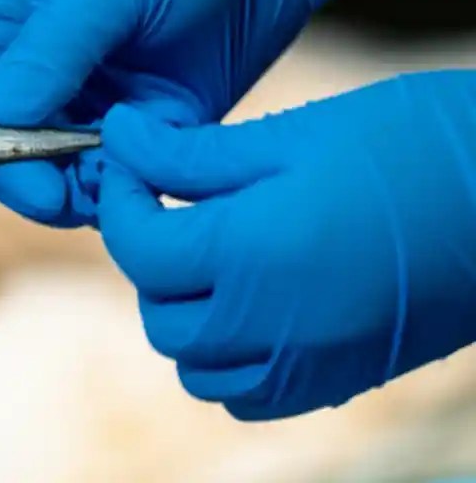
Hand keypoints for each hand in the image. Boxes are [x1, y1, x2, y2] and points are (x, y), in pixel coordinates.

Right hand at [0, 0, 342, 227]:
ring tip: (135, 177)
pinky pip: (111, 176)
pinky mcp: (124, 121)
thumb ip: (49, 51)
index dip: (0, 158)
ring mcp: (71, 97)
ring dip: (93, 190)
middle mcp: (17, 64)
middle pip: (5, 156)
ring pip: (57, 177)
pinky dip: (131, 183)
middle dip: (48, 184)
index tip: (50, 188)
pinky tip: (158, 169)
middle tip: (99, 197)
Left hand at [99, 70, 475, 419]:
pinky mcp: (339, 379)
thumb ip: (192, 153)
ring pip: (195, 366)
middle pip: (159, 311)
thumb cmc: (413, 145)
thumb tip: (119, 136)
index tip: (133, 159)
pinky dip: (227, 362)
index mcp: (255, 253)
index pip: (139, 248)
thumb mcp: (292, 135)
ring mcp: (308, 362)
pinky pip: (247, 397)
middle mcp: (272, 325)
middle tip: (175, 205)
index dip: (121, 198)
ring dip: (185, 314)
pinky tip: (248, 308)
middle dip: (151, 257)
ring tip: (212, 257)